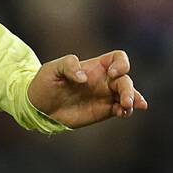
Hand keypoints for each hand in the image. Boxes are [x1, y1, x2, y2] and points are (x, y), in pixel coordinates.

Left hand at [26, 50, 147, 128]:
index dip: (121, 64)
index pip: (118, 58)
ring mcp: (105, 96)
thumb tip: (84, 77)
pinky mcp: (103, 111)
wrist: (39, 107)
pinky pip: (120, 109)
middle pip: (126, 80)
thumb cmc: (45, 83)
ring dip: (133, 100)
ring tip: (128, 107)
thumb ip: (68, 65)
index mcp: (95, 66)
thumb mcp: (52, 69)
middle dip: (129, 89)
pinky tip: (123, 113)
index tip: (112, 73)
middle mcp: (104, 80)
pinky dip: (125, 111)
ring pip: (127, 95)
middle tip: (125, 100)